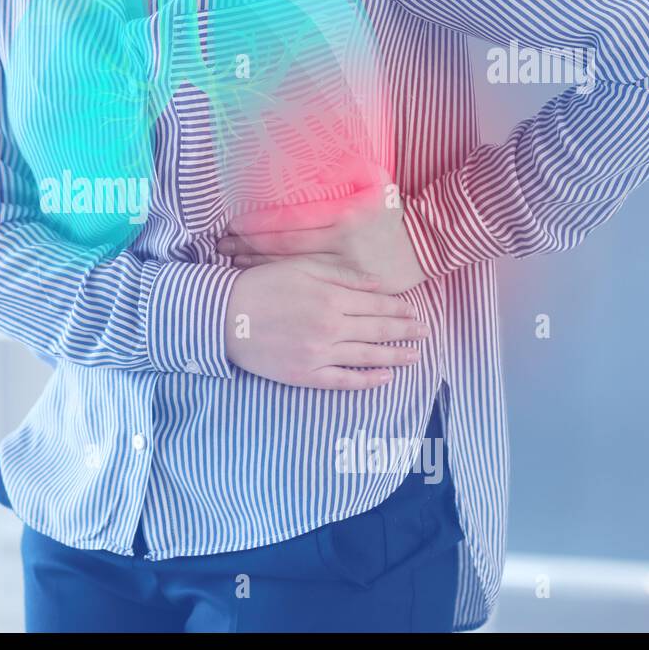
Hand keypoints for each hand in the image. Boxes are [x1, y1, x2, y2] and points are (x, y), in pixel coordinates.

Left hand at [218, 181, 426, 295]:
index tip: (234, 224)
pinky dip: (281, 282)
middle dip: (248, 246)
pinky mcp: (349, 290)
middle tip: (221, 246)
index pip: (291, 218)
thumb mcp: (375, 179)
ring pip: (291, 269)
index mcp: (346, 213)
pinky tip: (260, 279)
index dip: (259, 223)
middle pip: (284, 246)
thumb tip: (313, 156)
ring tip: (231, 262)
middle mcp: (343, 243)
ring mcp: (345, 270)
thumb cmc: (393, 210)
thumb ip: (345, 166)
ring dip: (257, 266)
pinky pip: (307, 286)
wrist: (427, 245)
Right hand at [223, 257, 430, 390]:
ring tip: (415, 356)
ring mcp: (318, 354)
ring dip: (395, 356)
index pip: (375, 304)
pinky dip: (366, 381)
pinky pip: (343, 381)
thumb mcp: (300, 268)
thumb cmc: (259, 286)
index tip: (415, 311)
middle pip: (377, 330)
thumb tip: (376, 283)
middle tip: (426, 332)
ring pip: (367, 356)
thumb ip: (341, 275)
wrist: (222, 317)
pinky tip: (385, 378)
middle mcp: (330, 327)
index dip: (398, 309)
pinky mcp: (304, 375)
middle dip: (405, 331)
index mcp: (330, 298)